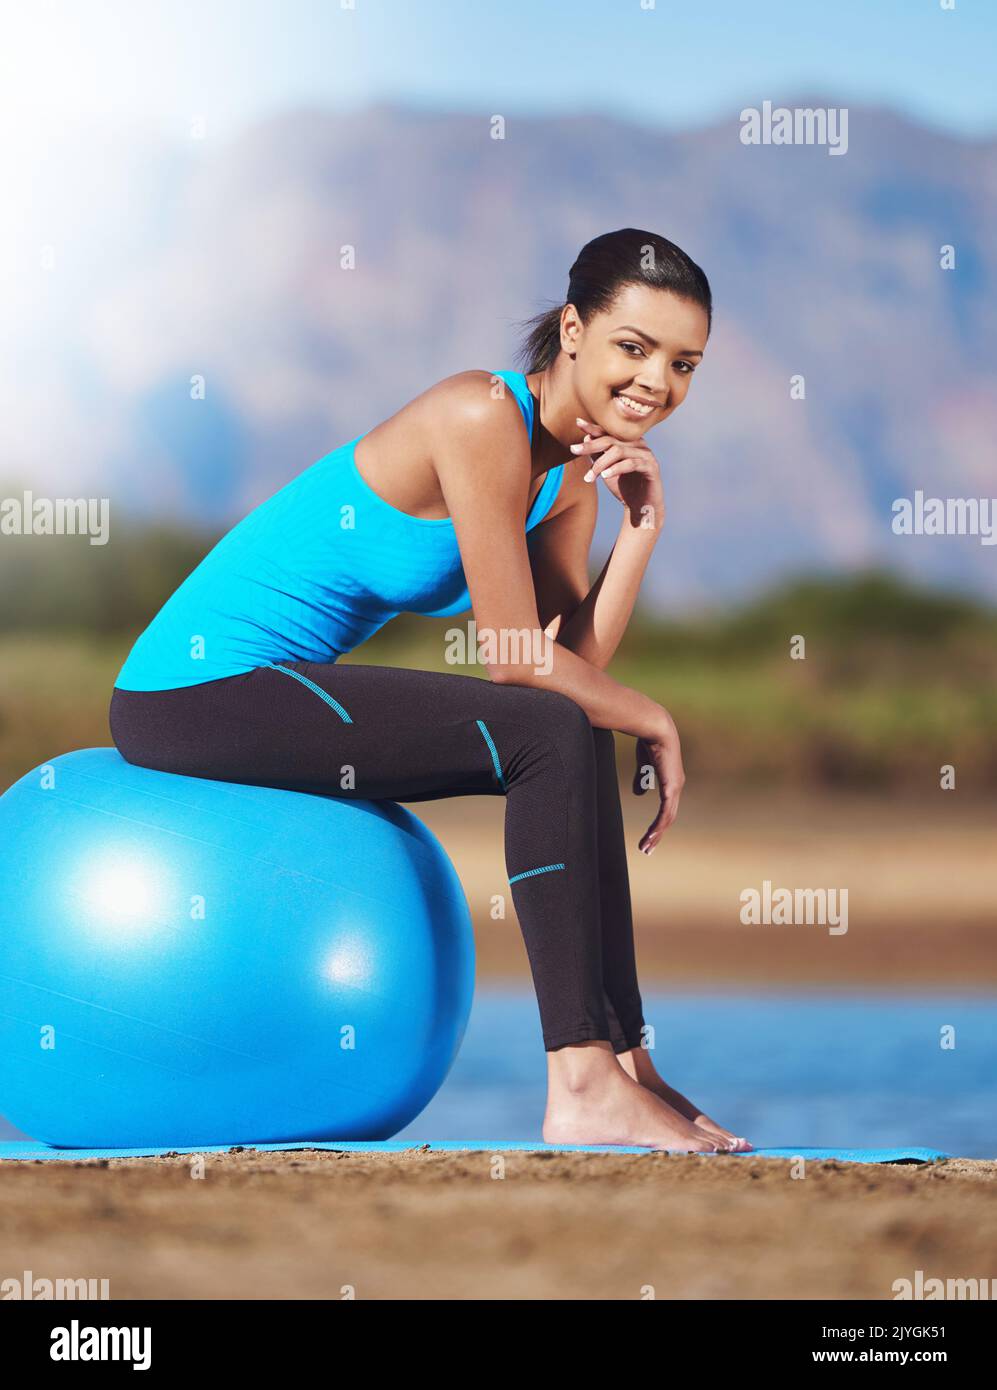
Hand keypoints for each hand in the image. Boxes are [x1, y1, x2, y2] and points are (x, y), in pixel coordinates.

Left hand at [571, 416, 664, 528]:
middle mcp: (638, 444)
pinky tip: (605, 475)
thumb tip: (586, 438)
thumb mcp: (606, 469)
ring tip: (590, 477)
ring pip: (618, 451)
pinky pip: (631, 463)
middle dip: (590, 445)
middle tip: (574, 450)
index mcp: (628, 442)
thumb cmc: (623, 487)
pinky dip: (616, 468)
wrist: (641, 507)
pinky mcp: (651, 466)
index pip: (608, 432)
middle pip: (611, 440)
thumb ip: (598, 455)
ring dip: (600, 464)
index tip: (578, 422)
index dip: (593, 428)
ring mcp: (646, 454)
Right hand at [631, 716, 685, 852]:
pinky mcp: (671, 788)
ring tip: (645, 847)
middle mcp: (676, 787)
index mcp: (671, 782)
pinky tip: (651, 835)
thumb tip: (639, 793)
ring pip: (667, 819)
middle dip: (657, 835)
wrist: (656, 729)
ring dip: (656, 835)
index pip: (666, 808)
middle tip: (647, 849)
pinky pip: (665, 812)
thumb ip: (642, 779)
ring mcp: (675, 788)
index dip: (658, 823)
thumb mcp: (644, 765)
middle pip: (668, 818)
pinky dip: (658, 826)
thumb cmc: (649, 742)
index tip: (649, 835)